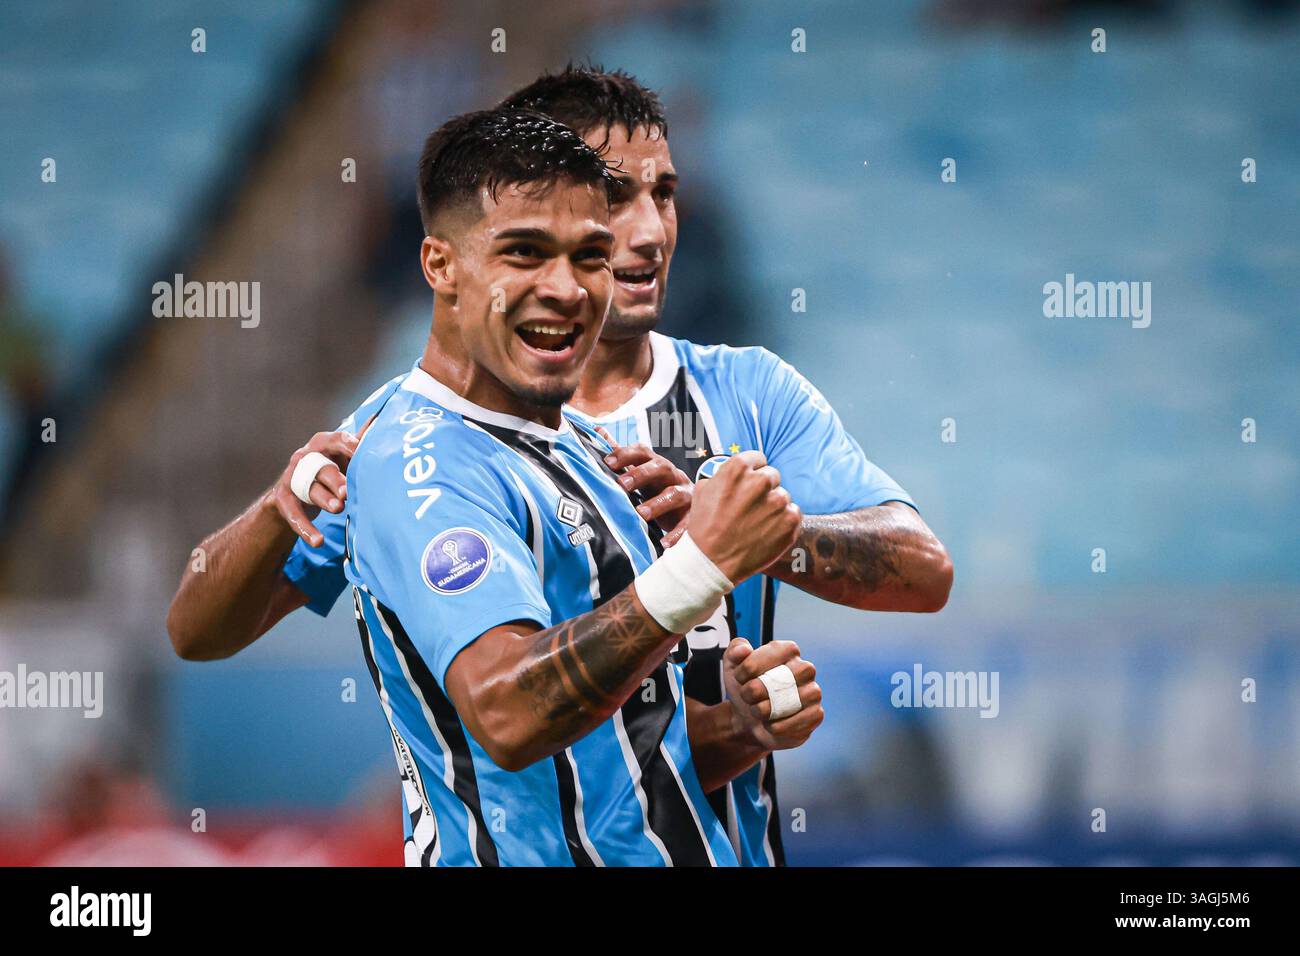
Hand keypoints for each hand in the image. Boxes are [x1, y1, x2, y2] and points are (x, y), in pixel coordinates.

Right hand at [271, 430, 358, 547]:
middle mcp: (304, 457)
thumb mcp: (342, 455)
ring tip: (338, 509)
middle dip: (336, 479)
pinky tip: (318, 541)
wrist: (292, 493)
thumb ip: (358, 443)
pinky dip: (306, 529)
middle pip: (323, 468)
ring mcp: (292, 478)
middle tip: (348, 492)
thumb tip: (381, 419)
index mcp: (322, 443)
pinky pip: (294, 514)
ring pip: (310, 489)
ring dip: (324, 500)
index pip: (337, 440)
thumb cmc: (327, 469)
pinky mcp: (283, 500)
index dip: (350, 446)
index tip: (363, 453)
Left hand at [596, 427, 692, 546]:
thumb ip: (622, 456)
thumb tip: (598, 430)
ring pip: (675, 494)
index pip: (643, 452)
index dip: (626, 454)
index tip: (608, 462)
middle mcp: (673, 476)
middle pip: (660, 467)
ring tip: (641, 514)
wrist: (689, 511)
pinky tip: (664, 544)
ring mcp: (686, 494)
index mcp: (658, 465)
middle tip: (622, 484)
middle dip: (641, 474)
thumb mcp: (640, 474)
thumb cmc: (658, 490)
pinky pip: (687, 524)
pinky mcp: (694, 516)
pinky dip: (676, 534)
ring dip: (657, 503)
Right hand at [686, 451, 800, 582]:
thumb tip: (736, 472)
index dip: (752, 472)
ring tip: (756, 524)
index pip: (758, 459)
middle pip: (772, 476)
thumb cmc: (705, 528)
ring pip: (782, 496)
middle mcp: (760, 481)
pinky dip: (784, 522)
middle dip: (763, 490)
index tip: (749, 485)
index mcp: (738, 468)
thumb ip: (723, 475)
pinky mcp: (790, 520)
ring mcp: (777, 501)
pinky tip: (767, 532)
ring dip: (773, 507)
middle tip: (750, 508)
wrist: (712, 562)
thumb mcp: (703, 491)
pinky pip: (793, 513)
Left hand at [723, 638, 823, 750]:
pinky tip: (770, 724)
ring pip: (787, 702)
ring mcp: (813, 692)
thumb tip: (742, 651)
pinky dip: (775, 727)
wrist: (749, 719)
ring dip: (762, 710)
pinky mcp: (816, 715)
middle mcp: (806, 669)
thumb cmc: (745, 687)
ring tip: (757, 711)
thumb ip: (734, 650)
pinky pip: (794, 723)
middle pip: (779, 679)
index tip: (739, 677)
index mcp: (788, 650)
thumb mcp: (732, 666)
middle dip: (754, 691)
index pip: (771, 653)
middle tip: (747, 696)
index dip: (749, 667)